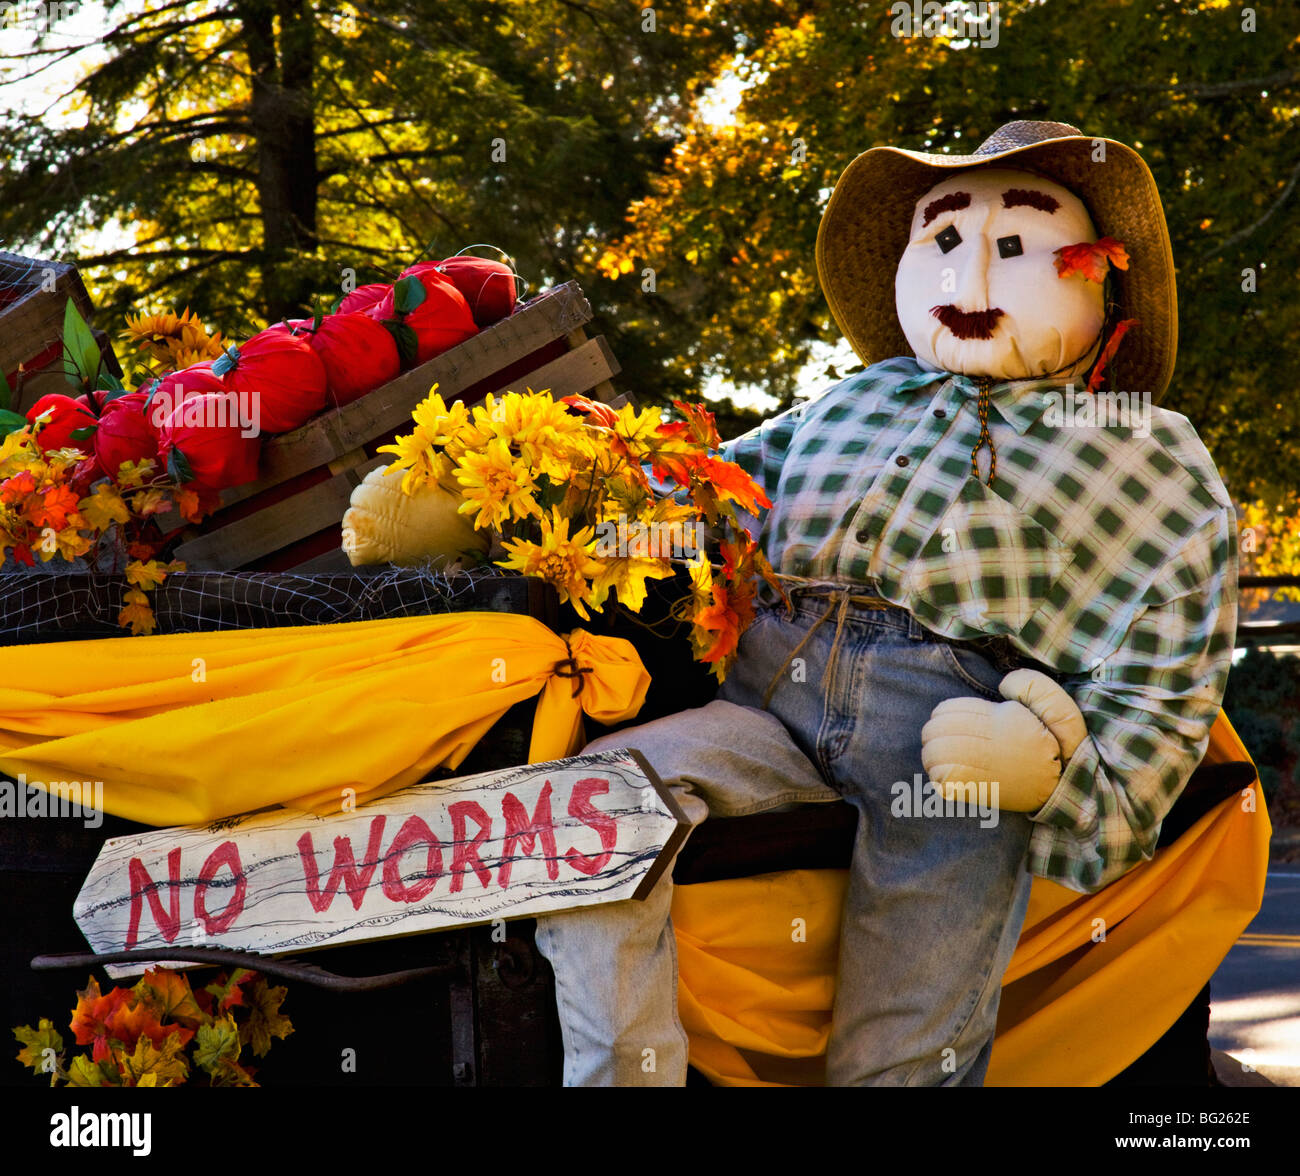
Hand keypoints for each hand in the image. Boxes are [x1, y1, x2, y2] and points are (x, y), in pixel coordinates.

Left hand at [921, 670, 1086, 812]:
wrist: (1062, 787)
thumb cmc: (1053, 744)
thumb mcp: (1055, 705)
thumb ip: (1033, 687)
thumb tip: (1003, 683)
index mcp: (1000, 721)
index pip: (947, 711)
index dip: (941, 715)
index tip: (949, 720)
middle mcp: (990, 744)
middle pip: (935, 732)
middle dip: (932, 734)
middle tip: (938, 739)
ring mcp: (984, 770)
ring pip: (934, 757)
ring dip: (931, 756)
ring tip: (940, 757)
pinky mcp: (979, 793)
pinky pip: (942, 782)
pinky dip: (938, 778)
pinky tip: (946, 776)